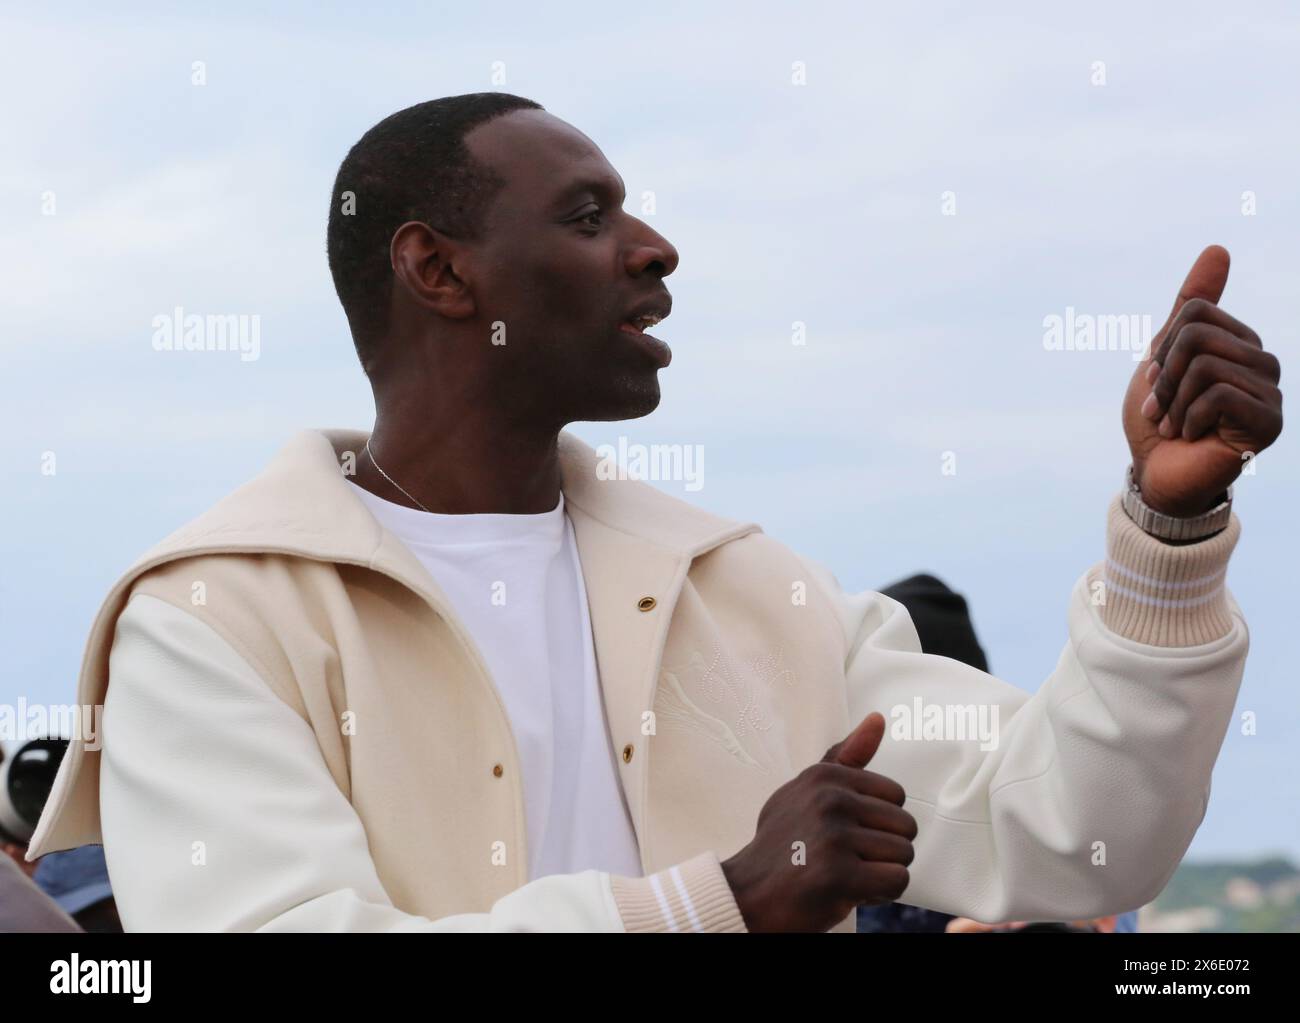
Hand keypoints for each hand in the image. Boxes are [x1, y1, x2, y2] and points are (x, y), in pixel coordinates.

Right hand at [720, 712, 916, 931]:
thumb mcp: (806, 791)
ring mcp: (833, 837)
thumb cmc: (782, 845)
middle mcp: (829, 800)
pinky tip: (850, 892)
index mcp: (825, 776)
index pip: (896, 795)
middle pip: (905, 826)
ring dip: (881, 874)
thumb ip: (846, 758)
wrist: (747, 895)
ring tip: (846, 875)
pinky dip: (879, 894)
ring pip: (904, 854)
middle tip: (846, 859)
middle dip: (883, 850)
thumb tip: (878, 719)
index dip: (878, 822)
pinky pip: (896, 881)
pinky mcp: (839, 875)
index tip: (847, 834)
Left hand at [1122, 245, 1282, 516]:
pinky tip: (1193, 435)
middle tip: (1161, 410)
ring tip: (1176, 426)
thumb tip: (1219, 248)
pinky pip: (1217, 394)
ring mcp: (1271, 392)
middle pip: (1198, 334)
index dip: (1162, 346)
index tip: (1155, 381)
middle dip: (1164, 376)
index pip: (1196, 310)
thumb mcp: (1163, 357)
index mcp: (1238, 343)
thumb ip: (1189, 308)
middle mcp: (1262, 362)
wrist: (1159, 476)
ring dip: (1174, 401)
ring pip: (1206, 364)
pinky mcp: (1270, 422)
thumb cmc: (1160, 421)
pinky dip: (1190, 416)